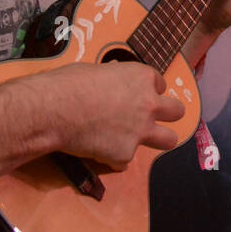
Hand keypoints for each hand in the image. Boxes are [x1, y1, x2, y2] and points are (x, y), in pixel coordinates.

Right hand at [44, 62, 184, 168]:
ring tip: (136, 140)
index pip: (160, 84)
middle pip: (177, 111)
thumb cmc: (68, 84)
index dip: (149, 90)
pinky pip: (125, 160)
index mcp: (141, 78)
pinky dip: (113, 157)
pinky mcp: (125, 155)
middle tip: (152, 118)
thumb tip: (113, 79)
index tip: (138, 95)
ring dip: (156, 139)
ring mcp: (139, 131)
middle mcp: (148, 104)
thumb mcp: (94, 71)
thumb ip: (113, 79)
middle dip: (168, 114)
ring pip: (169, 140)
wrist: (53, 110)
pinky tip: (96, 150)